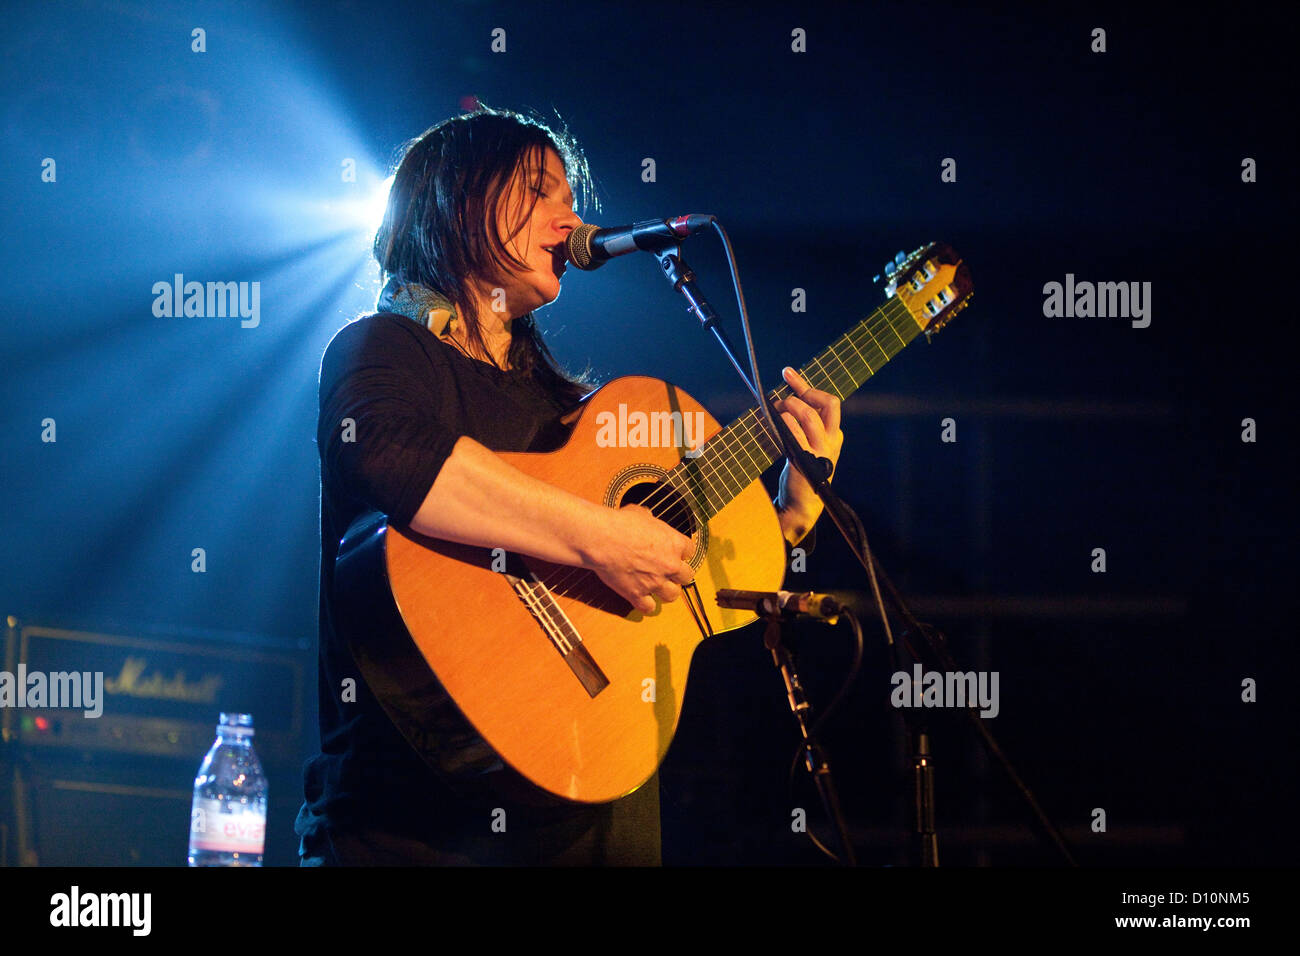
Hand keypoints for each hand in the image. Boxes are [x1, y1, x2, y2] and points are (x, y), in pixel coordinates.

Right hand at [589, 504, 694, 613]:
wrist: (602, 539)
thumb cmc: (620, 524)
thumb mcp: (640, 513)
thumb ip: (649, 519)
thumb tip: (646, 517)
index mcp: (674, 543)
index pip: (690, 551)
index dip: (681, 552)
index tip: (674, 553)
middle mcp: (669, 565)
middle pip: (687, 576)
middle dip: (678, 574)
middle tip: (669, 572)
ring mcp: (654, 582)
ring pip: (672, 595)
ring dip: (667, 591)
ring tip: (659, 587)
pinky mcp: (637, 594)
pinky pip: (649, 607)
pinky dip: (646, 605)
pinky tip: (642, 599)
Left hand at [774, 367, 843, 543]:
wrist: (803, 504)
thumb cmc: (803, 470)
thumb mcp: (808, 444)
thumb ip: (802, 424)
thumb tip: (786, 397)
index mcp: (835, 433)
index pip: (828, 401)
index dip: (806, 385)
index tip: (787, 373)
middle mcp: (832, 440)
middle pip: (828, 403)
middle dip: (804, 392)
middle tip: (783, 397)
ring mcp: (821, 450)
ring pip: (809, 415)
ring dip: (789, 406)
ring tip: (776, 411)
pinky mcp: (805, 460)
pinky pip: (795, 434)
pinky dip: (784, 422)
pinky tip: (774, 420)